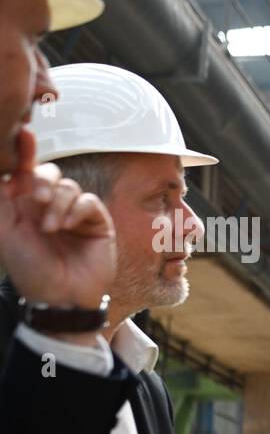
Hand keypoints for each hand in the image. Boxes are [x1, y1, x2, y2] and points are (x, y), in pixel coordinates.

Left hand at [0, 127, 115, 311]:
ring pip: (69, 186)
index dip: (23, 151)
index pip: (23, 171)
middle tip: (36, 198)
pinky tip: (68, 226)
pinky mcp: (96, 222)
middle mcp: (48, 206)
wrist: (60, 298)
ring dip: (58, 203)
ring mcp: (74, 213)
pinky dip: (77, 210)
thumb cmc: (29, 268)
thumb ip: (2, 197)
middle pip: (48, 173)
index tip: (24, 135)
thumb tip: (5, 170)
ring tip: (52, 228)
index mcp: (23, 205)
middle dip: (42, 179)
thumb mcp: (5, 230)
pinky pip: (89, 201)